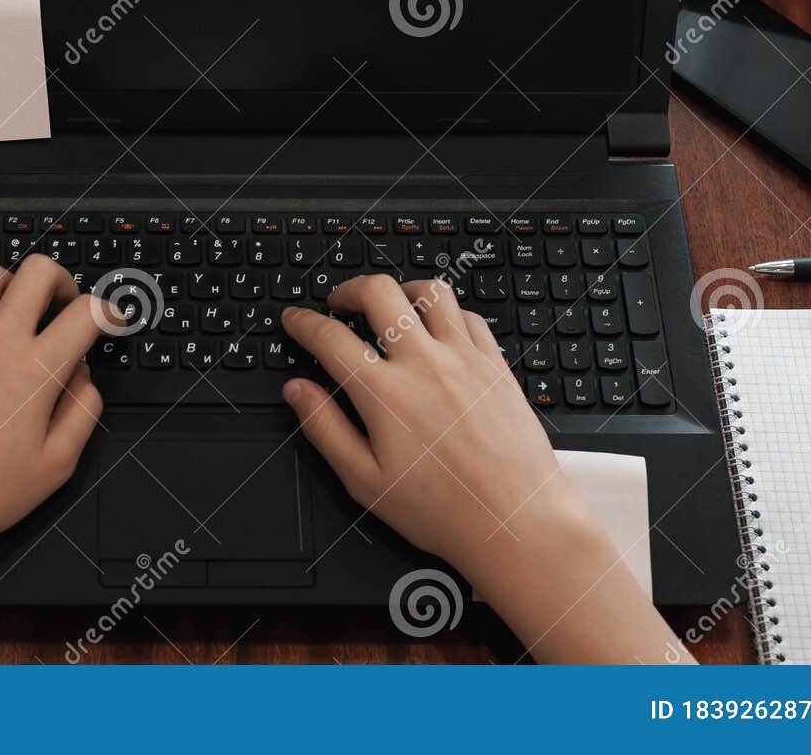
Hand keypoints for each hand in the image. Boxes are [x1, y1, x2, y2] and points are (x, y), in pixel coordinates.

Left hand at [0, 255, 103, 661]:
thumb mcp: (57, 465)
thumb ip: (83, 412)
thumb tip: (85, 379)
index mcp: (36, 370)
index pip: (86, 311)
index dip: (109, 312)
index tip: (109, 322)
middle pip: (38, 270)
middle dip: (63, 280)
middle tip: (65, 305)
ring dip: (11, 283)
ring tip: (17, 309)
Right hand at [280, 274, 687, 662]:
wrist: (515, 521)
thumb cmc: (442, 511)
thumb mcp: (365, 481)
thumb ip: (325, 428)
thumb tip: (297, 391)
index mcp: (384, 394)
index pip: (329, 337)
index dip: (303, 322)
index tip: (295, 319)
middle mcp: (424, 364)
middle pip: (378, 293)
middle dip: (349, 289)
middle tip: (338, 303)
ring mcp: (464, 359)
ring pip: (429, 292)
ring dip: (401, 290)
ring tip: (390, 306)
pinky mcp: (496, 365)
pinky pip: (468, 316)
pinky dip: (446, 313)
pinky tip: (438, 330)